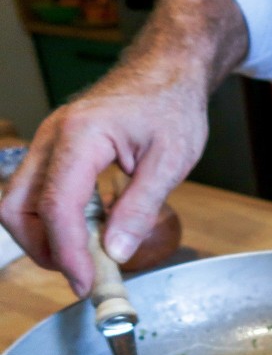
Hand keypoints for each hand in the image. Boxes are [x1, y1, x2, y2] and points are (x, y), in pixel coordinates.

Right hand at [0, 0, 246, 296]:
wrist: (167, 71)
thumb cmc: (172, 107)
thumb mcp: (171, 161)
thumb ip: (141, 207)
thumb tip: (116, 252)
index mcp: (81, 136)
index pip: (57, 206)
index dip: (68, 252)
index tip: (87, 283)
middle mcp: (52, 138)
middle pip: (17, 206)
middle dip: (43, 249)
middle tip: (83, 276)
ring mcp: (49, 143)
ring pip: (19, 201)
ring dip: (45, 237)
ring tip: (88, 258)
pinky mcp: (55, 151)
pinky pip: (37, 191)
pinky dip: (54, 220)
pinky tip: (89, 233)